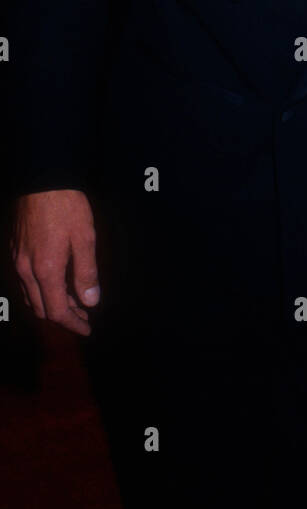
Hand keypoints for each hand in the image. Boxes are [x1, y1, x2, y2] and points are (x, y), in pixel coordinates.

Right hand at [12, 190, 99, 336]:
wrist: (41, 180)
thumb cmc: (67, 207)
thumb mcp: (85, 238)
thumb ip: (86, 273)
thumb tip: (90, 302)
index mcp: (46, 270)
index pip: (57, 311)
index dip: (73, 323)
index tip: (87, 329)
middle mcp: (26, 270)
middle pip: (41, 308)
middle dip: (63, 316)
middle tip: (84, 317)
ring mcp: (17, 260)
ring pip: (31, 296)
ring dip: (50, 304)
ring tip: (73, 302)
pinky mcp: (15, 250)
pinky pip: (25, 282)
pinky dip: (40, 290)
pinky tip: (55, 284)